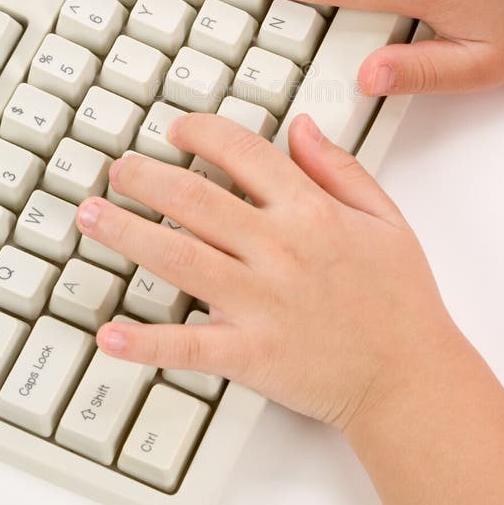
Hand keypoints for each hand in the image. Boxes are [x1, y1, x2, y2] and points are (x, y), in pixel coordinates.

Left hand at [76, 111, 456, 430]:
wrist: (411, 378)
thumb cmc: (401, 299)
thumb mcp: (384, 217)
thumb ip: (339, 168)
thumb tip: (302, 127)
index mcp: (311, 212)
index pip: (244, 153)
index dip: (202, 133)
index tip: (178, 131)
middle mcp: (278, 250)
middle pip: (195, 200)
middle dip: (147, 177)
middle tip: (119, 169)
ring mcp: (260, 302)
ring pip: (179, 258)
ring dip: (128, 233)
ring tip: (92, 215)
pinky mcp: (250, 354)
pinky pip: (188, 346)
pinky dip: (145, 342)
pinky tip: (109, 333)